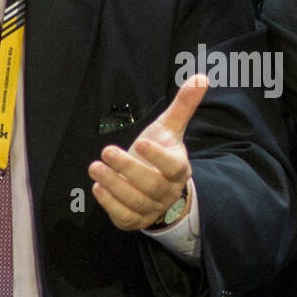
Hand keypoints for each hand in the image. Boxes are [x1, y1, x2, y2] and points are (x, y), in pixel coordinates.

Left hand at [90, 75, 206, 229]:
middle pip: (152, 185)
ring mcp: (151, 208)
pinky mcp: (134, 220)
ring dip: (114, 185)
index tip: (141, 143)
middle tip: (106, 151)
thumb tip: (201, 76)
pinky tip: (97, 187)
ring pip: (136, 202)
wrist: (154, 188)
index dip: (159, 157)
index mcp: (178, 169)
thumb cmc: (159, 152)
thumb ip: (183, 105)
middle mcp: (167, 192)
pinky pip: (124, 217)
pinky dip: (110, 204)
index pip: (174, 167)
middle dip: (128, 169)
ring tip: (95, 167)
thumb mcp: (169, 128)